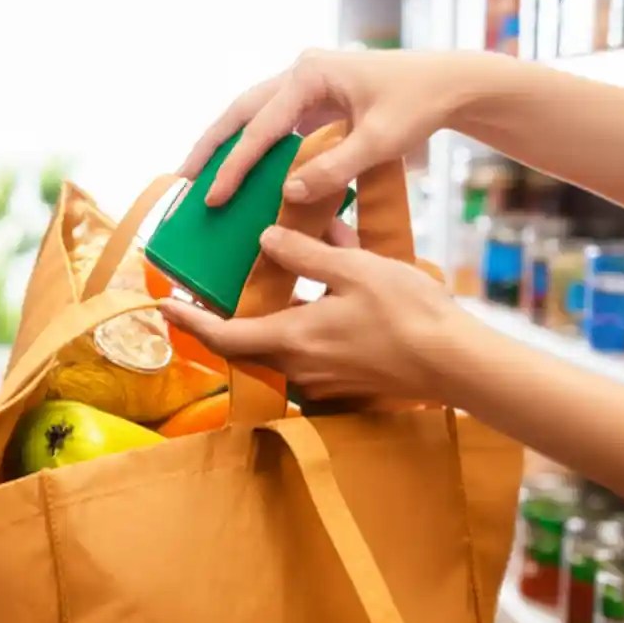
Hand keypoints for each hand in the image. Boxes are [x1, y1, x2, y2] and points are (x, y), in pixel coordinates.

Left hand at [159, 226, 468, 400]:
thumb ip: (305, 252)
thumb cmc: (409, 314)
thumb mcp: (354, 268)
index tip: (165, 307)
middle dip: (218, 324)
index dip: (191, 321)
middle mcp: (299, 367)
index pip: (223, 336)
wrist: (458, 363)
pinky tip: (315, 301)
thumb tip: (266, 240)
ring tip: (264, 289)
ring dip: (263, 322)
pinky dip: (296, 328)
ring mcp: (322, 380)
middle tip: (199, 299)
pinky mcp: (344, 382)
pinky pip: (305, 355)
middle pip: (243, 347)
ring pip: (275, 351)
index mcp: (292, 339)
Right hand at [180, 49, 487, 205]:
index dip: (234, 167)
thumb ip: (333, 169)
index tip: (213, 198)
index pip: (260, 128)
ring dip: (225, 142)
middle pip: (240, 111)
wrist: (448, 83)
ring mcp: (304, 82)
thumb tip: (288, 195)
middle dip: (211, 146)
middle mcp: (299, 73)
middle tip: (184, 180)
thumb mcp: (379, 142)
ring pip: (251, 113)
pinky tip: (239, 166)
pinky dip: (252, 143)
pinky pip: (272, 121)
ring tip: (199, 174)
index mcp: (309, 75)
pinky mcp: (313, 96)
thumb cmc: (417, 106)